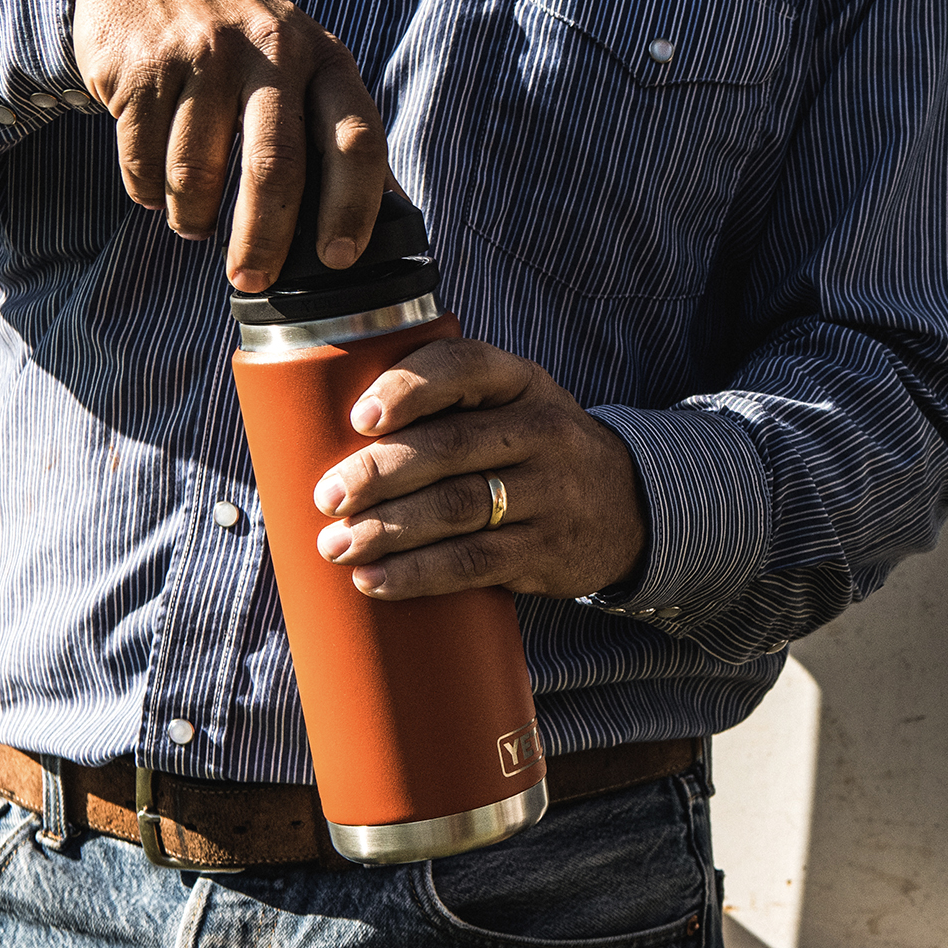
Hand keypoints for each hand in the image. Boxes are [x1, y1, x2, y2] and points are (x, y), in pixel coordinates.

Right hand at [73, 0, 390, 291]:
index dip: (352, 209)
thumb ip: (337, 128)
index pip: (355, 141)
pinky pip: (144, 164)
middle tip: (250, 280)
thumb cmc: (241, 33)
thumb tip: (392, 212)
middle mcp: (268, 49)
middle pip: (274, 169)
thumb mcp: (304, 61)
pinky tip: (157, 186)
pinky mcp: (142, 69)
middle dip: (263, 241)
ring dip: (192, 219)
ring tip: (193, 222)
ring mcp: (201, 54)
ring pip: (196, 176)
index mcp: (323, 57)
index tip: (337, 258)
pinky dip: (148, 194)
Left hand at [312, 339, 647, 600]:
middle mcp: (540, 430)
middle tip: (327, 496)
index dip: (410, 388)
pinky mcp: (546, 550)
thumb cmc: (529, 449)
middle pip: (450, 446)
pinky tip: (376, 580)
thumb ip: (441, 406)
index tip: (360, 417)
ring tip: (337, 544)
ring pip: (458, 509)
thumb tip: (320, 429)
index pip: (465, 367)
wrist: (627, 506)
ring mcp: (549, 493)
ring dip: (388, 530)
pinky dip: (419, 574)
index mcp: (520, 381)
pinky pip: (475, 563)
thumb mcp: (508, 405)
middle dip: (380, 473)